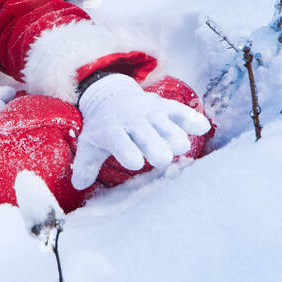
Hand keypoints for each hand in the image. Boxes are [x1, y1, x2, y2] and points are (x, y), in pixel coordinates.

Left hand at [70, 74, 210, 189]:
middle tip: (162, 158)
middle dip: (154, 144)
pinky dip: (191, 118)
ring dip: (174, 133)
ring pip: (165, 122)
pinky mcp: (165, 107)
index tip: (135, 163)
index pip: (119, 140)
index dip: (127, 150)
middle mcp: (133, 119)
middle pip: (146, 132)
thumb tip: (79, 184)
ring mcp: (150, 112)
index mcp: (113, 129)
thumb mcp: (89, 144)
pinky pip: (179, 111)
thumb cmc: (103, 128)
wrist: (112, 96)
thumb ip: (85, 165)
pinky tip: (203, 127)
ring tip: (182, 147)